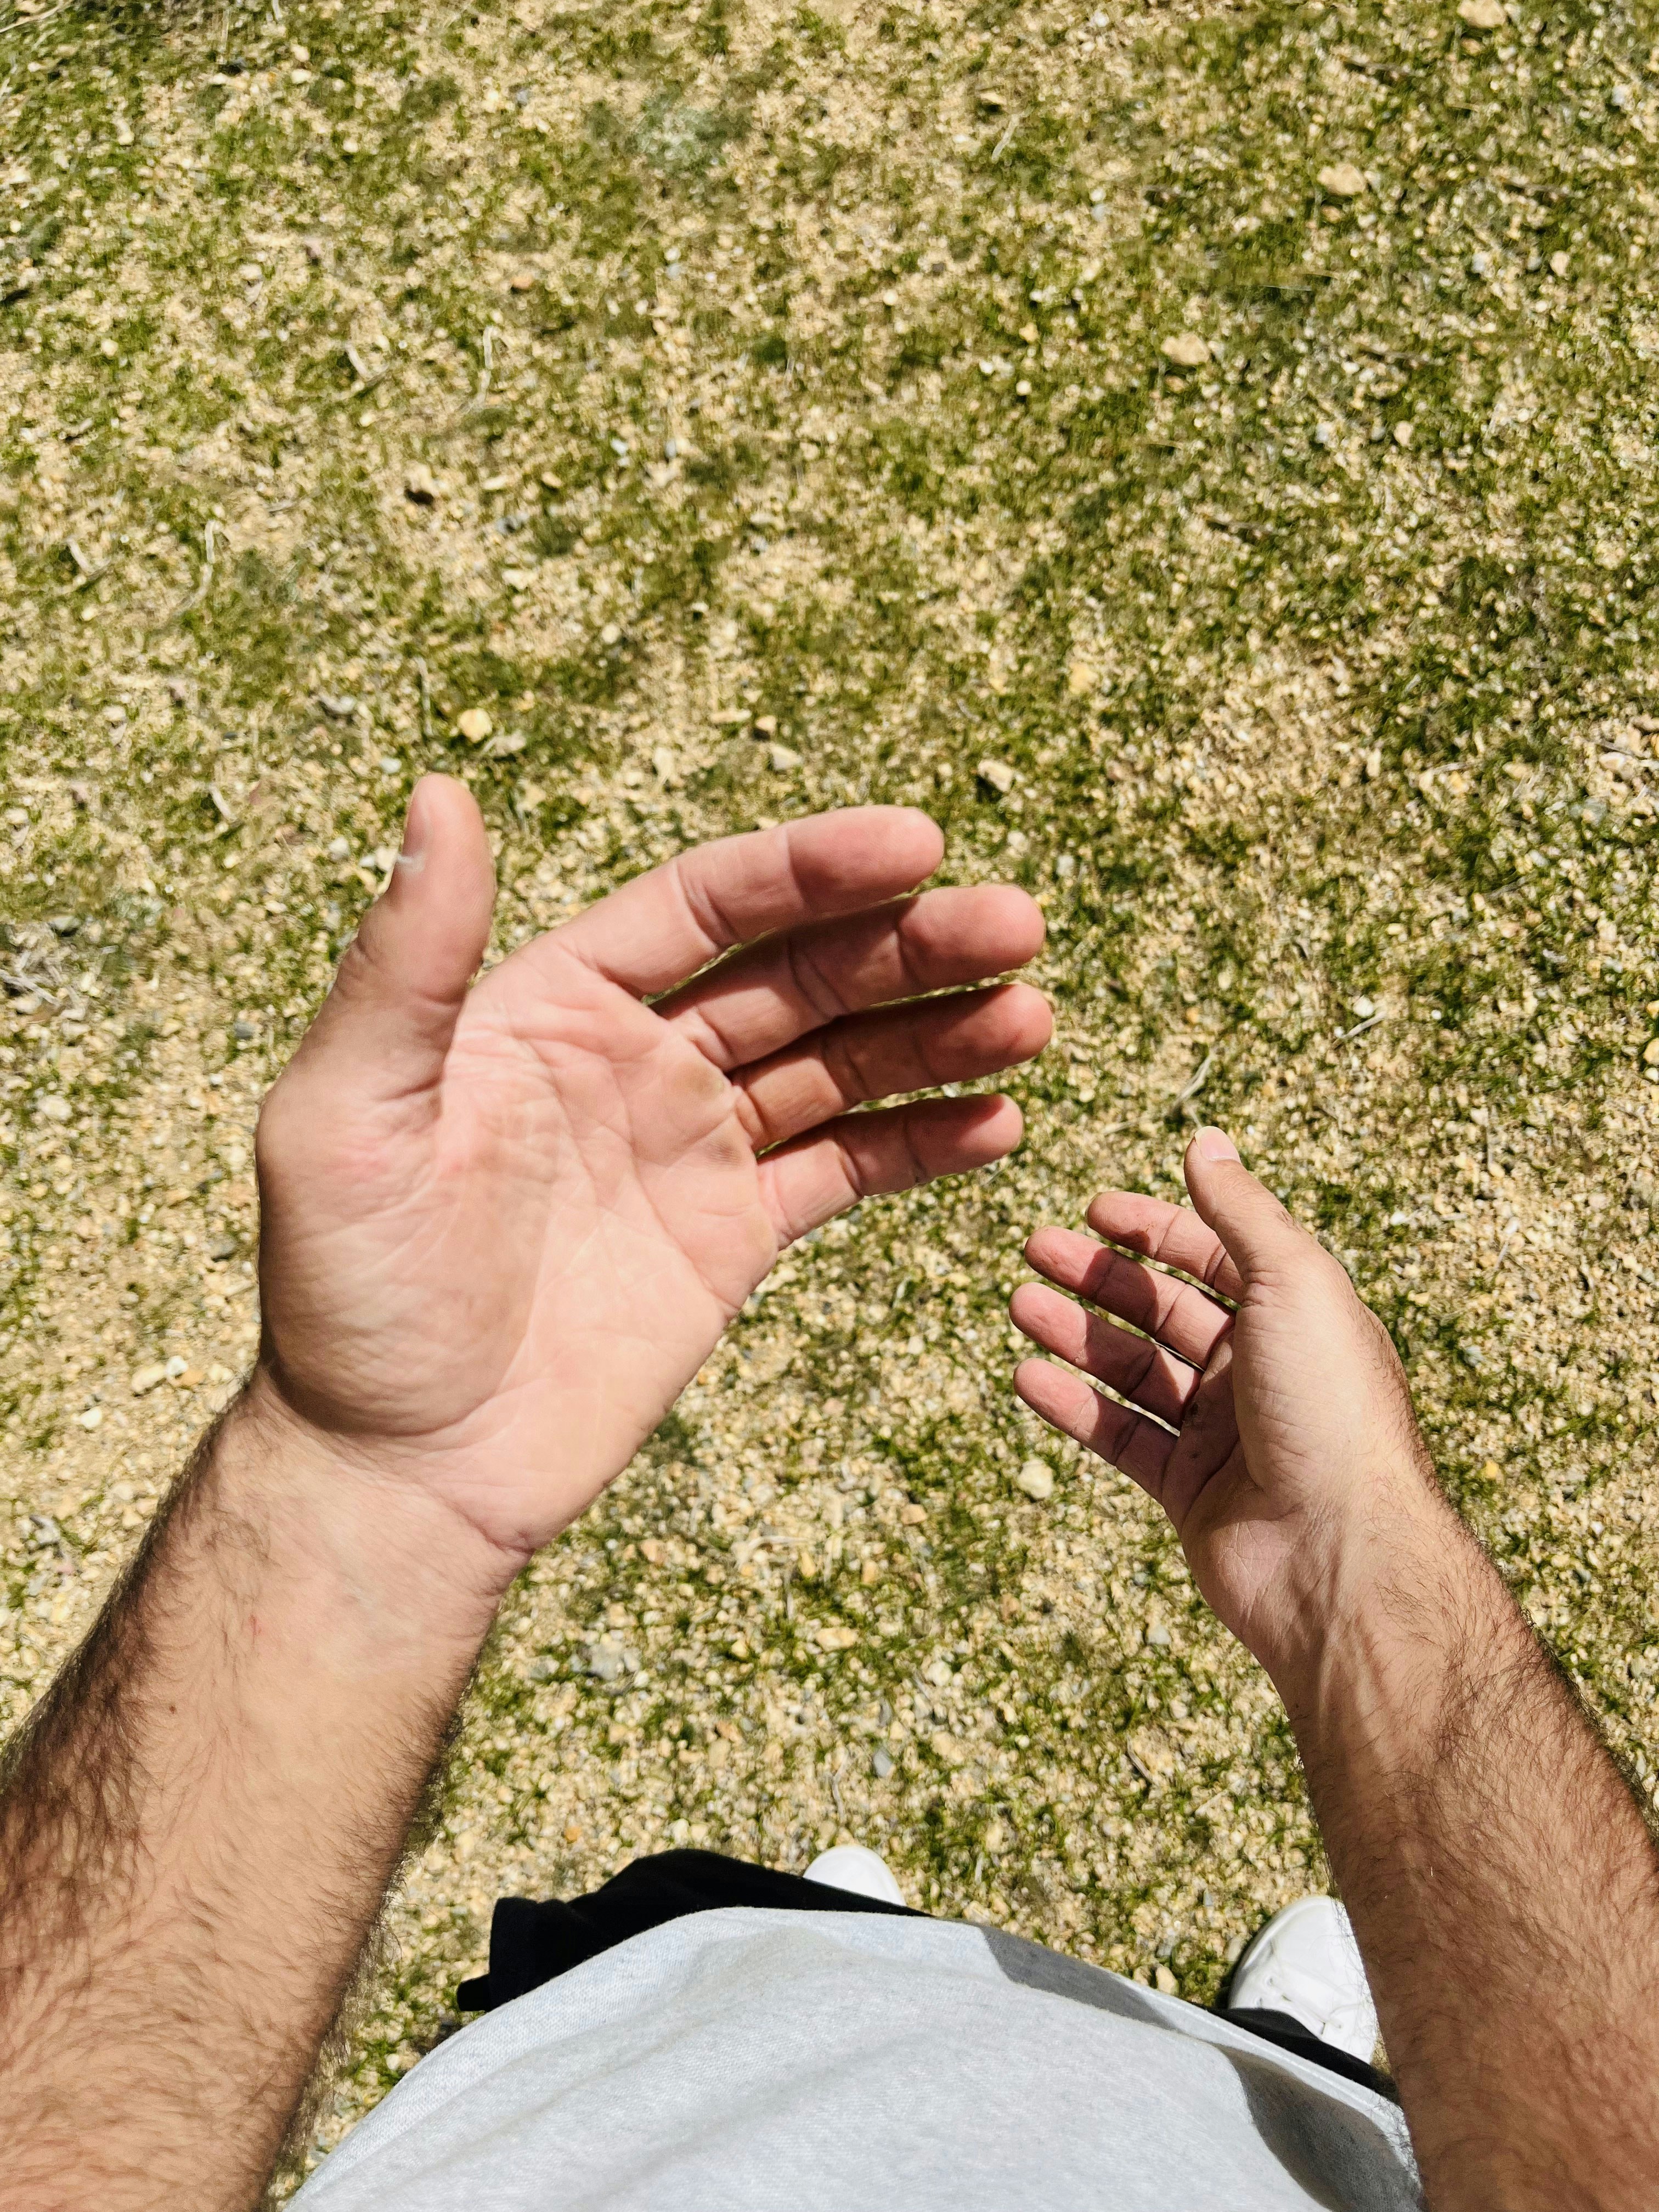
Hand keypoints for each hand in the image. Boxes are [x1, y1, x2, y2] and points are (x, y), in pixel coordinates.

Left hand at [254, 781, 1049, 1574]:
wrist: (399, 1469)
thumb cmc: (346, 1293)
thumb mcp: (346, 1115)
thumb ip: (406, 964)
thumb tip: (440, 792)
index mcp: (555, 1002)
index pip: (708, 906)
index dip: (811, 870)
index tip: (914, 847)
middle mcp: (638, 1057)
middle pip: (802, 974)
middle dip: (910, 945)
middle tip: (1017, 924)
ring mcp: (694, 1147)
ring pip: (842, 1065)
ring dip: (938, 1036)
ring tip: (1030, 1020)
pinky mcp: (733, 1237)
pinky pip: (846, 1170)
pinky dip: (922, 1144)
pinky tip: (996, 1124)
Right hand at [1011, 1127, 1452, 1683]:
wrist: (1341, 1557)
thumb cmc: (1331, 1411)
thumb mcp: (1291, 1281)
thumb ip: (1239, 1212)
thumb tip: (1206, 1141)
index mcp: (1296, 1316)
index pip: (1213, 1254)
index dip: (1154, 1226)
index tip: (1093, 1209)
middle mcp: (1261, 1370)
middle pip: (1165, 1308)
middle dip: (1100, 1275)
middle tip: (1035, 1249)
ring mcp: (1225, 1434)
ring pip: (1134, 1369)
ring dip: (1075, 1333)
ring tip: (1018, 1304)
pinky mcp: (1192, 1492)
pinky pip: (1120, 1436)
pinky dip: (1073, 1404)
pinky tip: (1026, 1376)